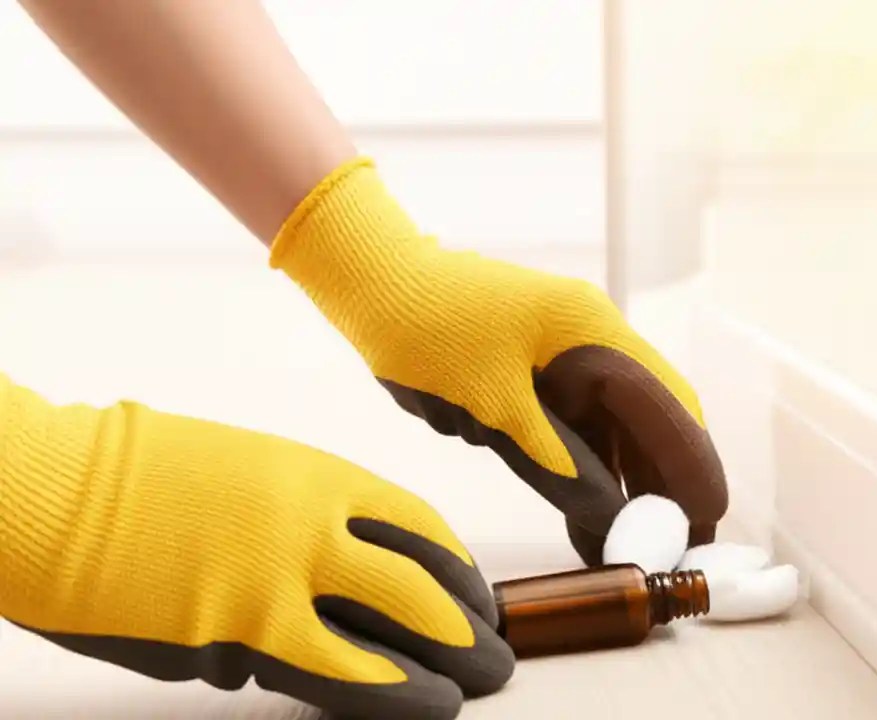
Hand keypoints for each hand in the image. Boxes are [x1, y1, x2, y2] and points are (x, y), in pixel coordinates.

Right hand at [0, 377, 512, 719]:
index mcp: (316, 476)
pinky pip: (324, 671)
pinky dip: (379, 692)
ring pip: (389, 633)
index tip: (480, 597)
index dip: (458, 570)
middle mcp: (312, 526)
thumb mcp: (244, 468)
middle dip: (468, 625)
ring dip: (440, 667)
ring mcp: (276, 581)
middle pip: (418, 583)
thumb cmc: (136, 473)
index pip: (418, 526)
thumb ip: (299, 516)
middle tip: (496, 654)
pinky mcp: (233, 635)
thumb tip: (326, 580)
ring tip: (472, 690)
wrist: (56, 489)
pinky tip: (415, 706)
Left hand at [271, 158, 728, 564]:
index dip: (691, 461)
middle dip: (664, 482)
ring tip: (633, 548)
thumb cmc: (429, 327)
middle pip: (649, 420)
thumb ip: (555, 461)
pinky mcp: (539, 378)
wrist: (372, 284)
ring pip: (614, 432)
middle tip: (676, 544)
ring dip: (625, 485)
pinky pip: (576, 432)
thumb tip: (611, 517)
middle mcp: (592, 343)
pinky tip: (589, 522)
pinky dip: (584, 475)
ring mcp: (566, 360)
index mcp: (593, 331)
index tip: (706, 515)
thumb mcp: (492, 405)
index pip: (666, 402)